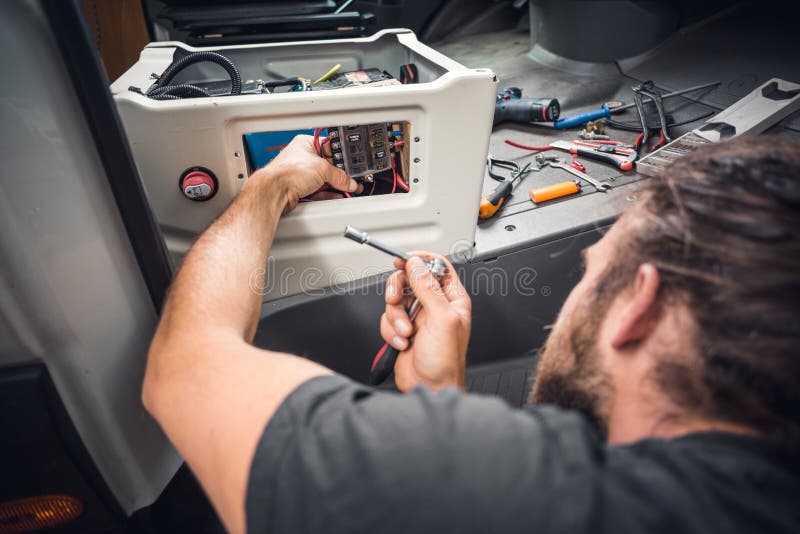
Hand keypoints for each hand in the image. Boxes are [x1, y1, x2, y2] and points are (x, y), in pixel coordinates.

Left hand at [250, 135, 360, 210]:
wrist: (275, 192)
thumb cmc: (288, 172)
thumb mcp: (322, 169)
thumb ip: (339, 176)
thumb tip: (349, 182)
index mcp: (306, 144)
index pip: (329, 147)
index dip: (341, 156)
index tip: (351, 164)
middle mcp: (303, 158)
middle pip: (328, 165)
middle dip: (339, 174)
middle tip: (351, 179)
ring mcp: (302, 174)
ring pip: (323, 179)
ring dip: (335, 185)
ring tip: (347, 188)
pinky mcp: (301, 188)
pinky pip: (319, 190)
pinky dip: (328, 193)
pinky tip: (337, 195)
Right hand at [380, 253, 470, 391]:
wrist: (429, 387)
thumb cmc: (445, 362)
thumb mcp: (441, 319)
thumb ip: (428, 288)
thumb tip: (417, 264)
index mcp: (451, 298)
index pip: (437, 266)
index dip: (419, 260)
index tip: (403, 261)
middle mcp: (434, 305)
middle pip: (409, 279)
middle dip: (398, 291)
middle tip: (394, 299)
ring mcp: (417, 317)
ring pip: (395, 300)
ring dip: (395, 318)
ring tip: (406, 333)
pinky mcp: (402, 330)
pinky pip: (387, 319)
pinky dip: (390, 331)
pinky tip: (402, 343)